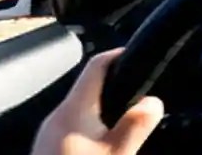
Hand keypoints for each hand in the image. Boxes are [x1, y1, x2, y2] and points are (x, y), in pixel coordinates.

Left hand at [32, 49, 163, 154]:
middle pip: (91, 89)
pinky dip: (95, 130)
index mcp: (73, 109)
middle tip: (145, 99)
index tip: (141, 57)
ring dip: (107, 114)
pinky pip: (75, 129)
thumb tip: (154, 101)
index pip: (97, 66)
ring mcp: (48, 135)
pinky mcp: (47, 150)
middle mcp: (56, 117)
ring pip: (83, 112)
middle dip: (119, 91)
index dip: (120, 56)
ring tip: (131, 127)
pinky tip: (107, 149)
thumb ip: (137, 125)